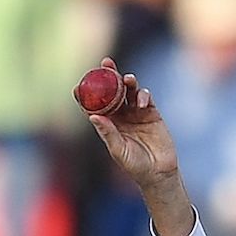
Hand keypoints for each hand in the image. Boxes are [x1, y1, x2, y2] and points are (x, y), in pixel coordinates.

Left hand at [84, 57, 178, 189]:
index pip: (94, 106)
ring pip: (129, 91)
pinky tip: (142, 102)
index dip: (86, 95)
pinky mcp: (151, 113)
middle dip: (109, 76)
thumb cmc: (135, 166)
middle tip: (106, 63)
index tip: (78, 86)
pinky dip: (143, 96)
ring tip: (127, 79)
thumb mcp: (118, 150)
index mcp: (108, 125)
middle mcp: (121, 116)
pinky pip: (145, 98)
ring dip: (127, 81)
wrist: (158, 172)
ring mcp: (136, 113)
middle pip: (112, 91)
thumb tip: (92, 116)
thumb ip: (108, 133)